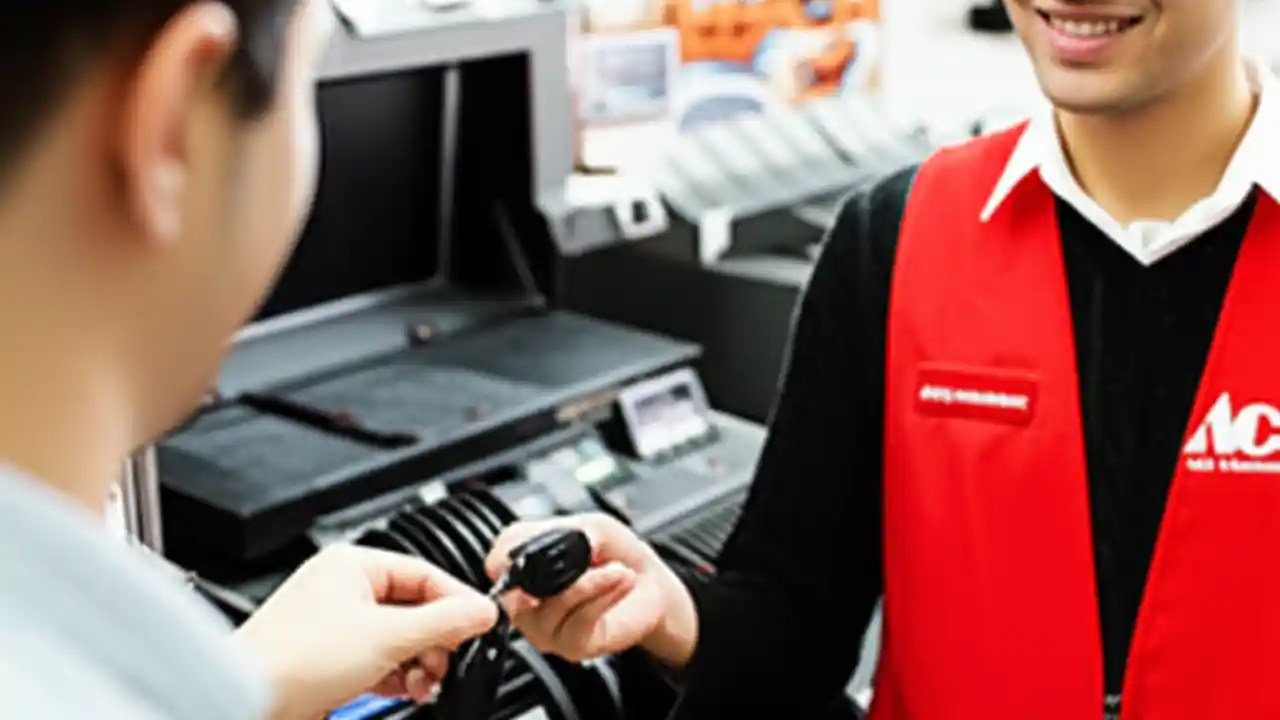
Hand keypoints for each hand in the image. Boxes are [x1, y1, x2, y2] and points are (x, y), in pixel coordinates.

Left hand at [235, 545, 498, 719]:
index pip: (425, 573)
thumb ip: (443, 622)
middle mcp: (344, 590)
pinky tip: (409, 690)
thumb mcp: (387, 636)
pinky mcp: (331, 661)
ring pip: (399, 638)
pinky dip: (399, 676)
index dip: (457, 601)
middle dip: (437, 640)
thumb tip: (482, 610)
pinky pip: (380, 661)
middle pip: (415, 609)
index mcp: (353, 565)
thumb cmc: (293, 658)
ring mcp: (337, 627)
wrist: (247, 702)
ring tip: (426, 681)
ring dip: (420, 662)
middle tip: (448, 660)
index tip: (482, 624)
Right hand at [485, 513, 698, 670]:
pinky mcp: (569, 645)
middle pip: (518, 589)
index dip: (512, 557)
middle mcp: (525, 601)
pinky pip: (578, 621)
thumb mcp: (595, 526)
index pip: (496, 561)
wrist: (649, 585)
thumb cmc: (615, 555)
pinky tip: (620, 581)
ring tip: (617, 568)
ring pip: (552, 605)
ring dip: (591, 582)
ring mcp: (543, 627)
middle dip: (556, 569)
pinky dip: (603, 595)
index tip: (535, 550)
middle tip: (586, 556)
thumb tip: (562, 541)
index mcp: (522, 565)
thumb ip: (572, 531)